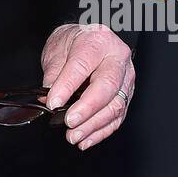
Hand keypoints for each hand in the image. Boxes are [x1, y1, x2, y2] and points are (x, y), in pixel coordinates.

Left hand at [40, 22, 134, 150]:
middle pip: (106, 86)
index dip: (67, 86)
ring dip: (93, 125)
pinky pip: (118, 117)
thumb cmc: (74, 42)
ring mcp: (126, 77)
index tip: (53, 103)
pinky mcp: (128, 95)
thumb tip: (49, 98)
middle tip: (68, 122)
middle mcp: (117, 58)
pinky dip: (101, 131)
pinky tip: (86, 138)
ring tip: (74, 135)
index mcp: (98, 41)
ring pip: (115, 105)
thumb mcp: (57, 49)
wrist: (90, 38)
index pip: (82, 65)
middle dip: (86, 108)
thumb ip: (53, 74)